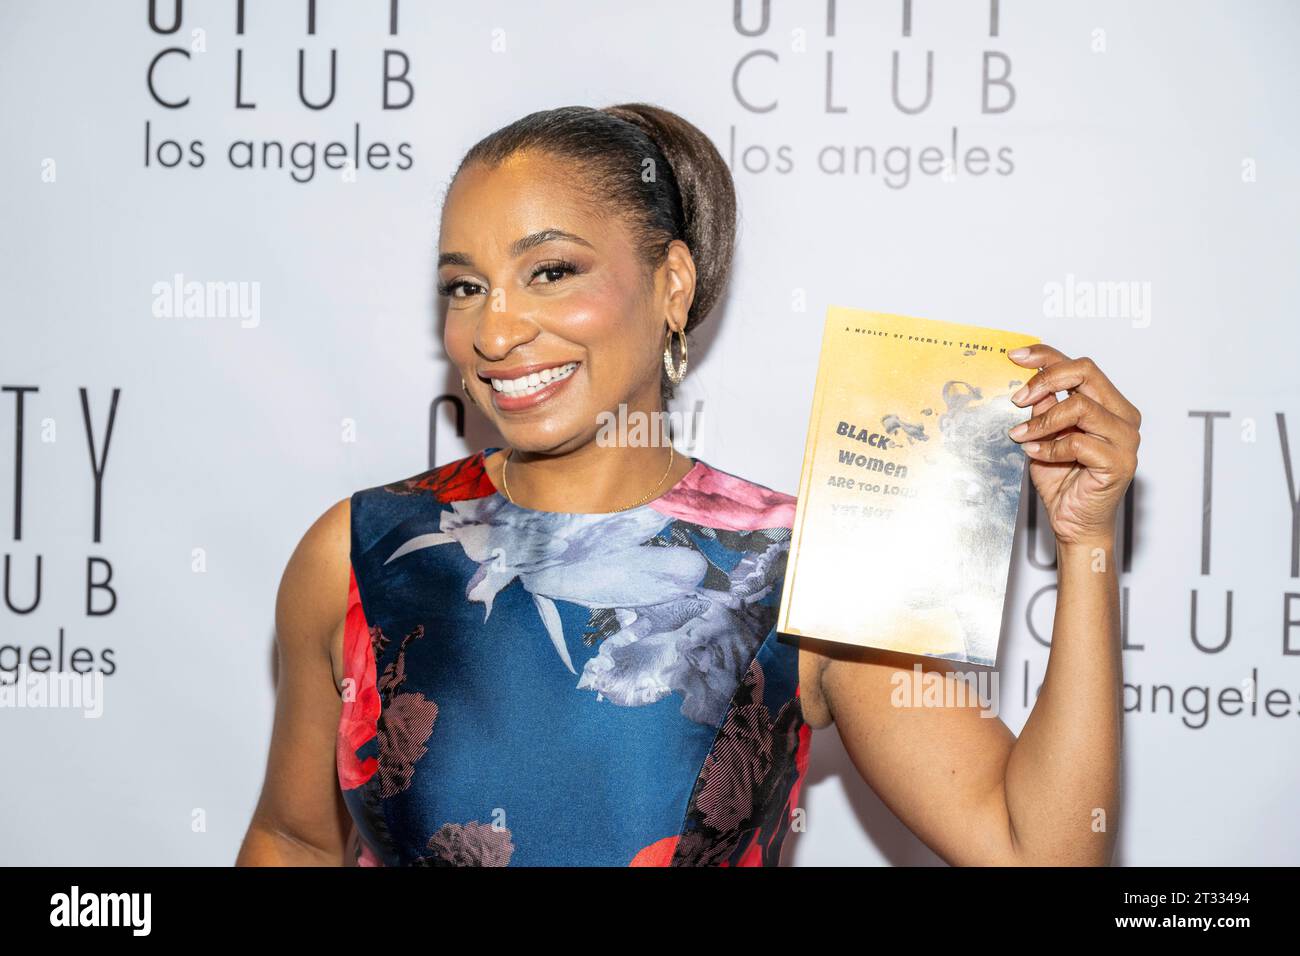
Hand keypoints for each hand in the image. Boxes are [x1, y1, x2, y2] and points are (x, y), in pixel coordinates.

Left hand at [1005, 345, 1140, 547]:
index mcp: (1109, 404)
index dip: (1046, 356)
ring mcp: (1125, 439)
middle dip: (1044, 380)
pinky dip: (1049, 447)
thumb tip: (1026, 381)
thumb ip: (1042, 407)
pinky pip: (1077, 442)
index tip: (1016, 356)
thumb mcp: (1044, 434)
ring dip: (1042, 420)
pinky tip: (1035, 454)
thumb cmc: (1062, 480)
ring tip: (1021, 435)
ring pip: (1080, 407)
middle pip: (1085, 372)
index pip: (1080, 366)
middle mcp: (1122, 416)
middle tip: (1017, 398)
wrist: (1073, 522)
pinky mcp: (1119, 462)